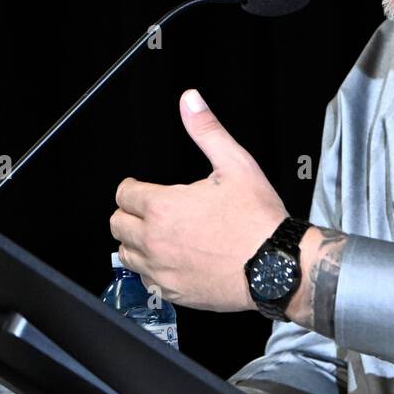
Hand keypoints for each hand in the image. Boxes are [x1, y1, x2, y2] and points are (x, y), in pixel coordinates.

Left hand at [109, 88, 288, 311]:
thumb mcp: (236, 165)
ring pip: (125, 255)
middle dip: (129, 214)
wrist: (276, 266)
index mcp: (163, 207)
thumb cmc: (258, 220)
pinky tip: (172, 260)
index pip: (124, 194)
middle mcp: (155, 240)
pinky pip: (146, 281)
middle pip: (117, 225)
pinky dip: (152, 270)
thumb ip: (206, 130)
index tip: (141, 189)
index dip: (133, 188)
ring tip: (157, 235)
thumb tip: (190, 101)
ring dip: (136, 243)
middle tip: (148, 211)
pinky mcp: (173, 292)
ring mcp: (162, 270)